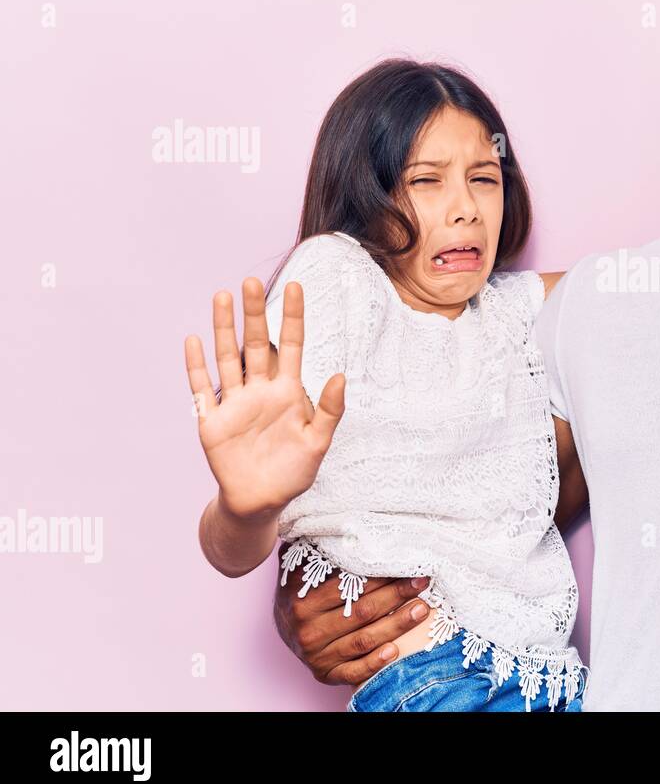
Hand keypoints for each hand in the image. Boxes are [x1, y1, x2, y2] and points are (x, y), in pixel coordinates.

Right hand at [185, 277, 345, 520]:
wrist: (262, 502)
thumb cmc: (293, 472)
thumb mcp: (318, 442)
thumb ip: (330, 410)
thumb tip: (341, 375)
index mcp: (288, 392)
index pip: (293, 345)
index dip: (293, 317)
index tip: (295, 286)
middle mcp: (260, 390)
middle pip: (257, 344)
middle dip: (254, 313)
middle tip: (250, 281)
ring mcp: (234, 403)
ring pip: (228, 357)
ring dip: (223, 329)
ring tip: (222, 296)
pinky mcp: (212, 420)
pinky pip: (201, 388)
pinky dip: (196, 365)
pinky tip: (193, 340)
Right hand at [273, 560, 433, 685]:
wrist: (283, 627)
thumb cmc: (301, 589)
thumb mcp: (300, 565)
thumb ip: (315, 547)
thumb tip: (341, 523)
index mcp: (301, 598)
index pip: (348, 586)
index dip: (380, 574)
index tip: (406, 564)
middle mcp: (306, 628)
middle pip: (362, 611)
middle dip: (397, 595)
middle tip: (422, 581)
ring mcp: (315, 654)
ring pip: (363, 639)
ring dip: (397, 624)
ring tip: (422, 609)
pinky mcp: (324, 674)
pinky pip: (352, 672)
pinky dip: (374, 663)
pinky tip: (395, 650)